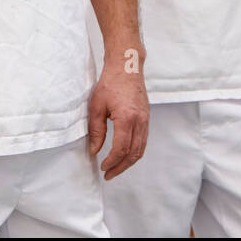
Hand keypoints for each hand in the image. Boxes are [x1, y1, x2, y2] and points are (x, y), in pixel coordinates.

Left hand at [87, 51, 149, 179]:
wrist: (127, 66)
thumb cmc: (110, 83)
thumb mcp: (97, 106)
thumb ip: (96, 130)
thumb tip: (94, 150)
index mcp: (127, 117)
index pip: (121, 148)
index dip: (112, 161)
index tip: (102, 167)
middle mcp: (140, 121)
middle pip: (134, 153)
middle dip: (121, 167)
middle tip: (109, 174)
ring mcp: (146, 119)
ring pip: (141, 149)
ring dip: (129, 162)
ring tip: (116, 168)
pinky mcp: (147, 118)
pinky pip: (143, 140)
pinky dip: (135, 151)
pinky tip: (124, 154)